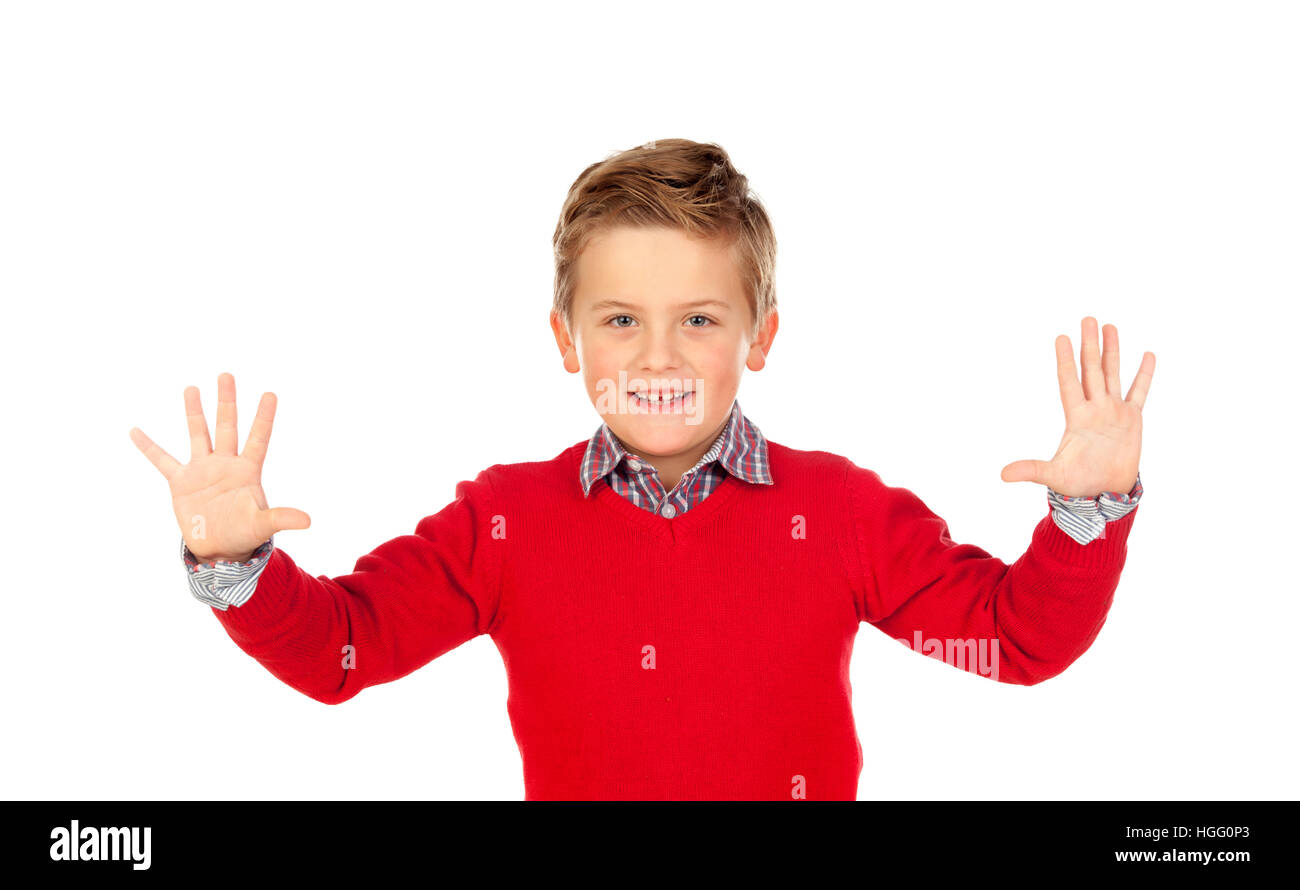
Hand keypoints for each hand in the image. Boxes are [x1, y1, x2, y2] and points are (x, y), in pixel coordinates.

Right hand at [130, 372, 309, 561]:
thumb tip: (308, 520)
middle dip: (227, 402)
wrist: (219, 548)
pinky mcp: (181, 482)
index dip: (264, 417)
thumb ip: (281, 517)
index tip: (270, 393)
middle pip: (227, 426)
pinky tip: (135, 430)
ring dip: (194, 412)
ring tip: (192, 388)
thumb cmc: (245, 534)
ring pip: (198, 434)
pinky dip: (148, 447)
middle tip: (226, 375)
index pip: (258, 438)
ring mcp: (202, 470)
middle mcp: (225, 464)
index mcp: (247, 471)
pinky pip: (162, 460)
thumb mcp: (262, 525)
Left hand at [1000, 317, 1154, 498]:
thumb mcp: (1054, 476)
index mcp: (1076, 417)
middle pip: (1091, 370)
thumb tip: (1002, 475)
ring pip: (1113, 374)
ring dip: (1112, 351)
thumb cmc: (1078, 484)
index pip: (1069, 381)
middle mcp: (1094, 408)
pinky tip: (1146, 355)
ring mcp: (1113, 411)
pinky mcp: (1132, 419)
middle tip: (1087, 318)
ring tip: (1110, 326)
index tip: (1061, 337)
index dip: (1066, 360)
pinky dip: (1143, 375)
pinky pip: (1139, 392)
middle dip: (1089, 345)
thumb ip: (1031, 470)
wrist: (1104, 493)